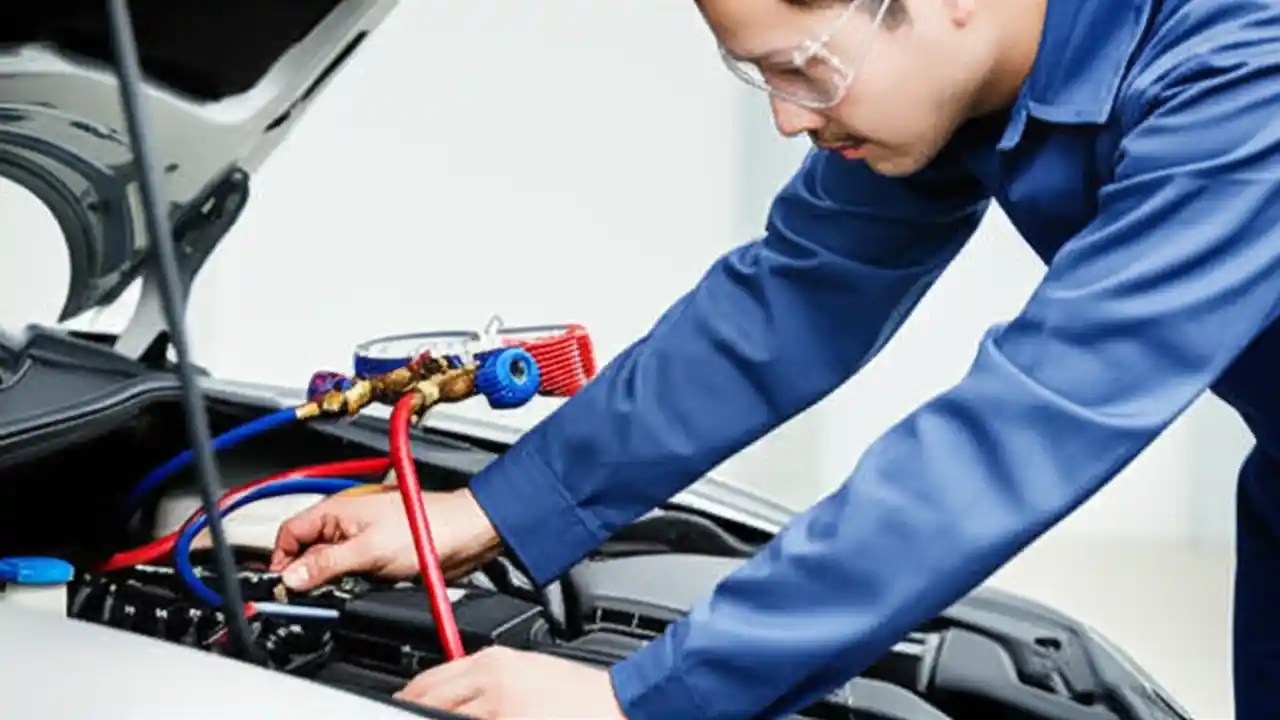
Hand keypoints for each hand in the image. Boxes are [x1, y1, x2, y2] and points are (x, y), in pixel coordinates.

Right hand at [269, 487, 501, 590]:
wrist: (464, 534)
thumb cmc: (426, 528)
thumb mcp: (368, 550)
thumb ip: (327, 564)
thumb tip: (291, 577)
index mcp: (336, 511)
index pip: (289, 533)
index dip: (280, 559)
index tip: (281, 584)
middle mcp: (345, 522)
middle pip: (306, 551)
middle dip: (305, 573)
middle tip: (309, 594)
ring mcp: (361, 539)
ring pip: (328, 564)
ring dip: (331, 580)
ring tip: (343, 588)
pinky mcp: (376, 555)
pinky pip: (351, 572)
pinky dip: (351, 583)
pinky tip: (361, 587)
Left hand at [395, 647, 626, 718]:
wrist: (620, 705)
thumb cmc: (581, 695)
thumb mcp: (528, 671)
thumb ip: (487, 678)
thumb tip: (450, 696)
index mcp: (493, 662)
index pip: (429, 680)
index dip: (409, 699)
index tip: (403, 708)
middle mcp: (490, 683)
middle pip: (426, 701)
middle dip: (413, 713)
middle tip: (409, 718)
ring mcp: (497, 711)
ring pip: (442, 717)